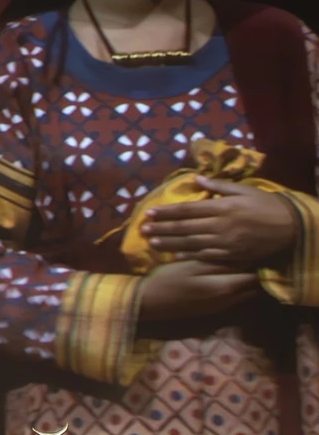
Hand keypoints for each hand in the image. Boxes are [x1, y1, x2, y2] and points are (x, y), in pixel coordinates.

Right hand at [137, 257, 260, 321]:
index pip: (255, 275)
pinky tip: (225, 278)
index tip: (256, 250)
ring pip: (244, 294)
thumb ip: (222, 263)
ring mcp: (219, 307)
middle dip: (255, 273)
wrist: (147, 302)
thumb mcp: (195, 265)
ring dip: (244, 282)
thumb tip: (247, 257)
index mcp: (227, 286)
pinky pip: (232, 299)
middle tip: (251, 257)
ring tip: (239, 267)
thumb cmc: (169, 279)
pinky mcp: (210, 310)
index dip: (258, 262)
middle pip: (253, 287)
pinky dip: (234, 289)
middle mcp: (228, 300)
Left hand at [142, 178, 296, 266]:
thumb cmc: (267, 206)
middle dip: (161, 228)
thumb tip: (197, 179)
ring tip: (151, 241)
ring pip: (189, 243)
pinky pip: (204, 255)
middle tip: (142, 228)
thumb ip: (220, 187)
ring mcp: (223, 242)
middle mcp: (220, 225)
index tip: (149, 212)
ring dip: (168, 242)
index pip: (188, 210)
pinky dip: (187, 254)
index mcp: (222, 207)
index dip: (167, 212)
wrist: (290, 228)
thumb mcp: (246, 191)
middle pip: (184, 227)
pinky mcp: (229, 255)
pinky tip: (173, 254)